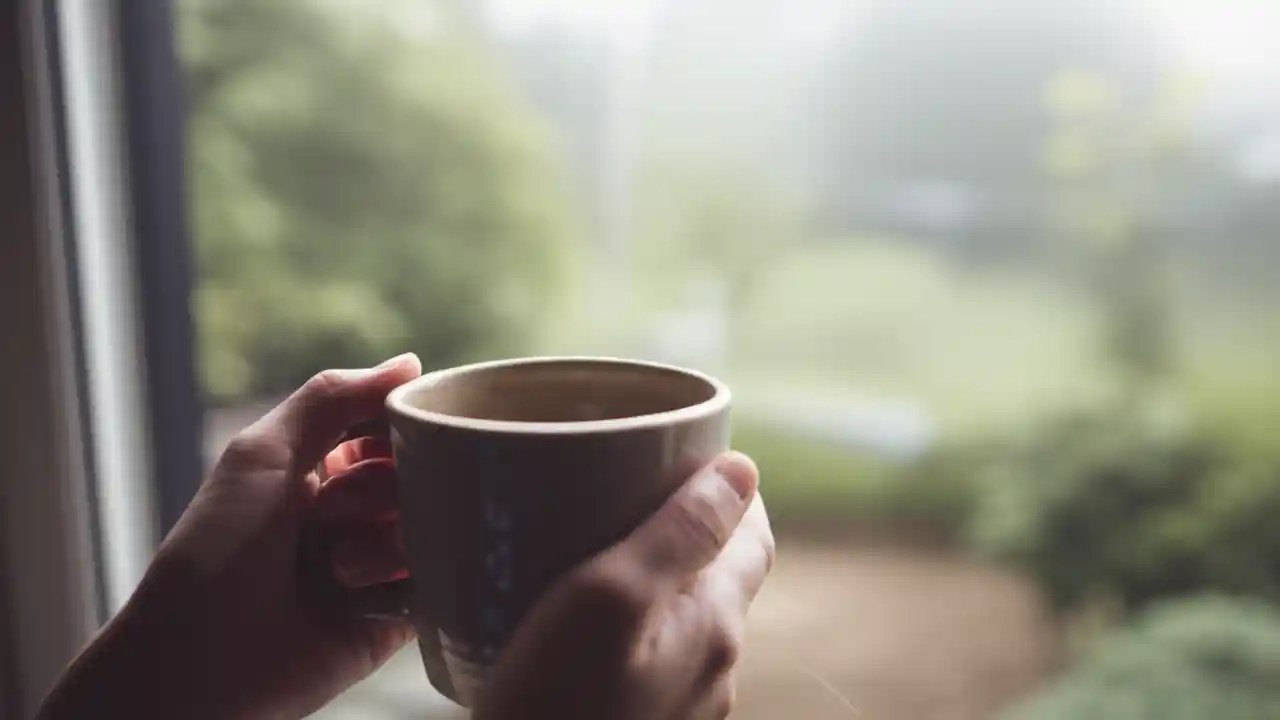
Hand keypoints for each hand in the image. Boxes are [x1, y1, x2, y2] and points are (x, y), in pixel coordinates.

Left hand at [38, 354, 423, 719]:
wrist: (200, 662)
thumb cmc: (216, 551)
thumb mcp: (262, 454)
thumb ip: (332, 398)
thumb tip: (411, 363)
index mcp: (322, 469)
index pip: (392, 427)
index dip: (398, 425)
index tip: (394, 432)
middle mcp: (355, 514)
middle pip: (418, 475)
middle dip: (382, 490)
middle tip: (331, 515)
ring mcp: (377, 566)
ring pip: (430, 527)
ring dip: (383, 545)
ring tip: (335, 572)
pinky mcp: (395, 618)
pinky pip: (437, 583)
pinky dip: (406, 586)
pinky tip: (364, 598)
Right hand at [476, 452, 775, 719]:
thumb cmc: (553, 703)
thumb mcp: (609, 597)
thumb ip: (681, 532)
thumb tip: (743, 470)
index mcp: (717, 627)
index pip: (755, 539)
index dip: (734, 493)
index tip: (691, 457)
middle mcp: (715, 672)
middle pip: (721, 579)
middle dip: (689, 530)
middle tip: (630, 492)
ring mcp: (683, 710)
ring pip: (684, 622)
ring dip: (658, 580)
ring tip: (599, 549)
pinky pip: (651, 661)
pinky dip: (633, 626)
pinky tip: (581, 624)